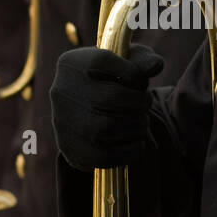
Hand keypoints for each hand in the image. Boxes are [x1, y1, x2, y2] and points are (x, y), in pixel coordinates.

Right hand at [49, 44, 164, 171]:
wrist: (81, 113)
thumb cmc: (108, 81)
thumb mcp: (123, 63)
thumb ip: (142, 60)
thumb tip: (155, 66)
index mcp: (72, 64)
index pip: (106, 63)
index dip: (134, 74)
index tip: (140, 82)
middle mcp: (61, 91)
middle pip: (110, 97)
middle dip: (139, 102)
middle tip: (144, 105)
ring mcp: (63, 123)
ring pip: (108, 127)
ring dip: (137, 126)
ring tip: (141, 122)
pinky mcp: (71, 150)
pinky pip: (106, 155)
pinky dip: (130, 149)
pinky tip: (135, 140)